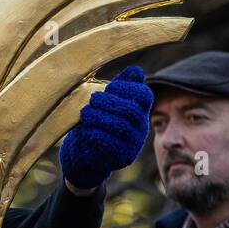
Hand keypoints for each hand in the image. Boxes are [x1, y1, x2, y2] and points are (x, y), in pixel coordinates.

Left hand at [60, 65, 153, 190]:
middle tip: (93, 99)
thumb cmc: (98, 119)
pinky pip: (112, 144)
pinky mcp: (122, 157)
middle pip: (132, 110)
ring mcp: (133, 143)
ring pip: (121, 126)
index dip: (126, 88)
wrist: (87, 151)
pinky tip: (87, 129)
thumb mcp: (108, 100)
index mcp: (140, 109)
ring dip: (100, 117)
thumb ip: (121, 85)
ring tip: (85, 112)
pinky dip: (97, 133)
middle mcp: (141, 126)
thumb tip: (136, 70)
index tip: (109, 86)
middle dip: (110, 102)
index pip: (144, 95)